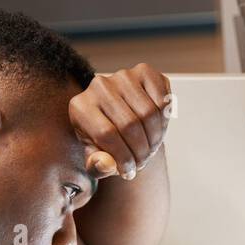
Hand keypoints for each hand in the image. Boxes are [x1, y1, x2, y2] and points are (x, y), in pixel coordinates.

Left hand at [69, 63, 170, 181]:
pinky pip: (162, 99)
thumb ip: (97, 165)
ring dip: (155, 139)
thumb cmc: (103, 140)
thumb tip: (107, 164)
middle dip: (141, 151)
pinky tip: (158, 129)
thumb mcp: (95, 157)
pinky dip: (165, 120)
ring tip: (150, 149)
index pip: (106, 134)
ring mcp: (122, 76)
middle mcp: (98, 85)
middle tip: (143, 162)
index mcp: (80, 107)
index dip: (123, 158)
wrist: (116, 117)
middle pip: (130, 124)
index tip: (130, 172)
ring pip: (149, 113)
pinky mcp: (144, 71)